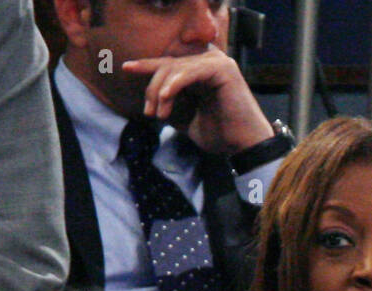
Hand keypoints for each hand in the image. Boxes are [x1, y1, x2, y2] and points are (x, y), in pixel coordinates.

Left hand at [123, 50, 273, 154]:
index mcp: (202, 72)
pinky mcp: (222, 69)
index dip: (147, 65)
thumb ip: (173, 107)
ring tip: (158, 113)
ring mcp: (217, 63)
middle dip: (152, 88)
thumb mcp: (188, 120)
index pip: (170, 64)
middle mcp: (210, 62)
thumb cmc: (222, 136)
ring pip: (175, 68)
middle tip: (149, 112)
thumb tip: (153, 104)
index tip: (126, 68)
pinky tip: (164, 98)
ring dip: (161, 91)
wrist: (244, 146)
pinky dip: (174, 85)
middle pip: (168, 65)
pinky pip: (189, 72)